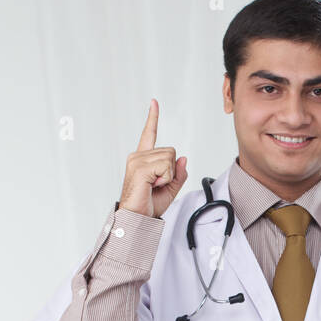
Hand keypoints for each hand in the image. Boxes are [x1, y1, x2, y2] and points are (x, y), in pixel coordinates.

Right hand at [118, 98, 188, 217]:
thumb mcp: (170, 188)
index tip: (154, 102)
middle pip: (171, 152)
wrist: (137, 218)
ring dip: (168, 176)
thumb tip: (183, 158)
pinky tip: (152, 185)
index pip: (148, 134)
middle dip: (171, 171)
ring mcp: (137, 160)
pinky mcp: (140, 167)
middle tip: (157, 185)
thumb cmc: (149, 205)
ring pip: (170, 159)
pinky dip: (165, 179)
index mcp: (143, 159)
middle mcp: (138, 156)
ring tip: (153, 186)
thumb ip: (179, 173)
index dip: (153, 118)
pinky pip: (166, 167)